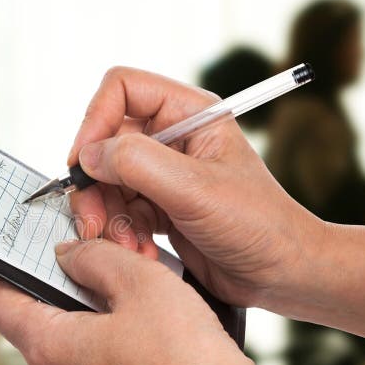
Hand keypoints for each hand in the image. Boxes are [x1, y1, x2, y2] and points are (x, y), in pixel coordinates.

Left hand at [0, 239, 271, 364]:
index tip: (18, 254)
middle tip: (95, 274)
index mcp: (49, 346)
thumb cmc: (185, 353)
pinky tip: (143, 351)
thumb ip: (93, 256)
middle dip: (59, 296)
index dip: (1, 270)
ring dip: (88, 330)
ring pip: (67, 355)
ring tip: (130, 314)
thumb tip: (68, 255)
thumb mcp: (138, 278)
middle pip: (35, 326)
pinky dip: (107, 363)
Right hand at [67, 67, 325, 312]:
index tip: (84, 162)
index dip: (95, 121)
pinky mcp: (155, 207)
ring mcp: (161, 174)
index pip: (121, 90)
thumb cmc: (259, 225)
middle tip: (93, 221)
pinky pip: (116, 212)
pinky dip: (120, 235)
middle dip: (94, 187)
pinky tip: (142, 253)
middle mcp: (170, 138)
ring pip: (104, 183)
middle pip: (103, 144)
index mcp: (189, 114)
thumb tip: (88, 155)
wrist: (281, 274)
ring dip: (107, 218)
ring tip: (127, 246)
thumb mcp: (195, 189)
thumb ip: (137, 164)